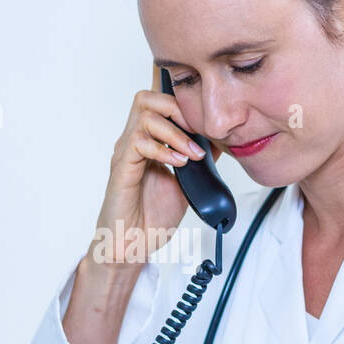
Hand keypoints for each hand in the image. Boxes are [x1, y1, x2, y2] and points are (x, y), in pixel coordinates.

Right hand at [89, 78, 208, 267]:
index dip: (178, 98)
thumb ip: (199, 160)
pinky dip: (164, 149)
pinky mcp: (121, 169)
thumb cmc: (152, 217)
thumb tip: (221, 142)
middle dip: (178, 107)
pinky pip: (138, 143)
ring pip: (144, 115)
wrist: (132, 246)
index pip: (157, 102)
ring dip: (176, 132)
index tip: (204, 115)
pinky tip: (179, 164)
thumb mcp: (187, 183)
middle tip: (198, 130)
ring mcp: (125, 153)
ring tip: (193, 153)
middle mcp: (133, 142)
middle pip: (147, 97)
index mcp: (147, 142)